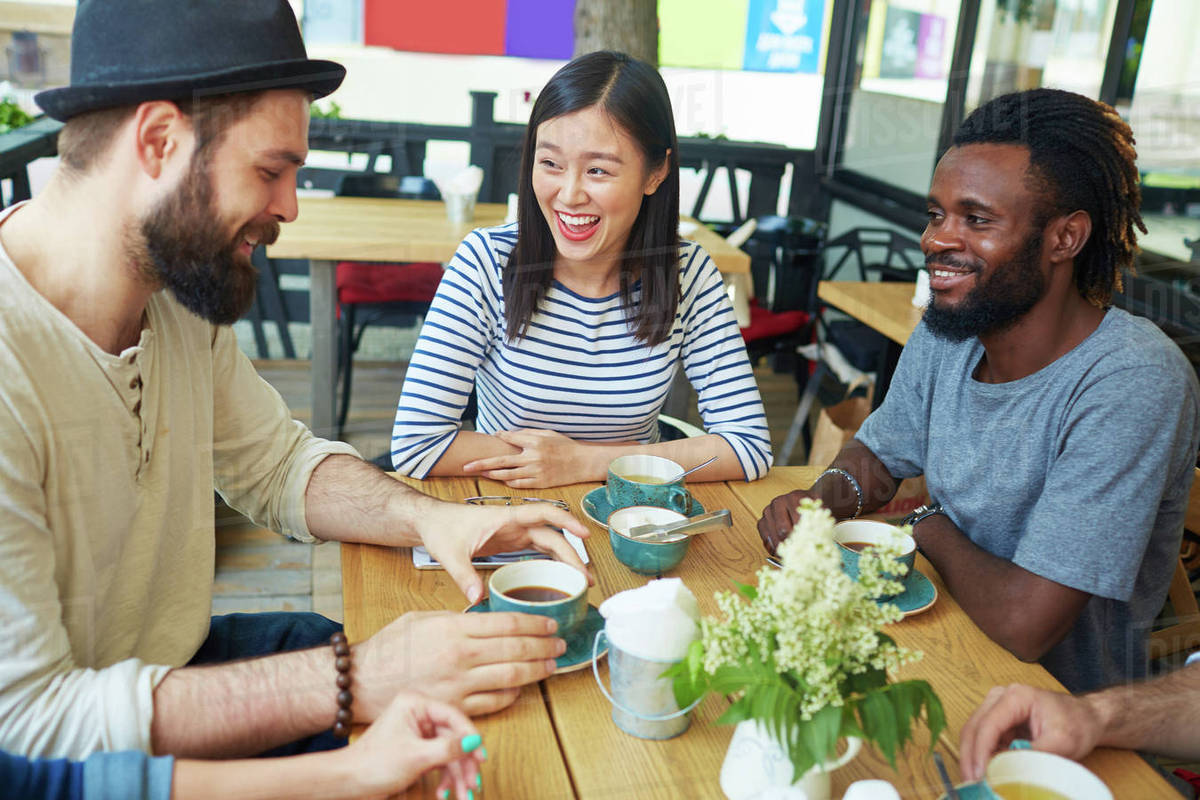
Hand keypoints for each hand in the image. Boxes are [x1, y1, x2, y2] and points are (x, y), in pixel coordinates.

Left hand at [348, 690, 483, 798]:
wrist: (346, 783)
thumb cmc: (373, 764)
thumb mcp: (416, 757)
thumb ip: (448, 748)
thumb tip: (475, 742)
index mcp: (415, 704)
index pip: (454, 716)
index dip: (471, 737)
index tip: (482, 758)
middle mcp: (418, 714)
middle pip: (453, 737)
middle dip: (464, 764)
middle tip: (474, 784)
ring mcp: (417, 732)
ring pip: (448, 752)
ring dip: (456, 776)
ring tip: (463, 796)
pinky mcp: (416, 748)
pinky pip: (438, 760)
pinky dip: (443, 777)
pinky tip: (443, 793)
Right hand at [353, 610, 564, 718]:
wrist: (360, 682)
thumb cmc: (388, 648)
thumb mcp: (422, 618)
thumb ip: (456, 618)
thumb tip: (484, 617)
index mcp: (453, 629)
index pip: (506, 623)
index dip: (534, 624)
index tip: (549, 623)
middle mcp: (460, 657)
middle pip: (516, 650)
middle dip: (544, 646)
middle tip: (559, 643)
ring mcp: (459, 686)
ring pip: (511, 677)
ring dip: (537, 671)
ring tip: (551, 664)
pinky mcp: (455, 708)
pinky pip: (494, 702)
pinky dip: (513, 694)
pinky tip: (522, 686)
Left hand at [418, 499, 591, 603]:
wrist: (431, 522)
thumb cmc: (441, 528)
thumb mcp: (449, 554)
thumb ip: (464, 575)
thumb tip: (477, 598)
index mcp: (505, 518)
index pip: (543, 513)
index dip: (566, 521)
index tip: (584, 534)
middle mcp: (514, 523)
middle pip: (552, 535)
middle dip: (571, 555)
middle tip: (584, 578)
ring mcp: (514, 533)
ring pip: (548, 543)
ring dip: (565, 560)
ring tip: (579, 582)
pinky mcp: (511, 542)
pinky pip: (538, 550)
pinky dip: (551, 562)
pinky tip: (560, 577)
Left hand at [463, 429, 595, 487]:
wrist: (582, 463)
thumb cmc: (565, 446)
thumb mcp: (547, 433)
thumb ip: (527, 434)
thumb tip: (507, 434)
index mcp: (535, 442)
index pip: (510, 439)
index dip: (500, 437)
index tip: (492, 435)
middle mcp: (533, 457)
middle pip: (501, 461)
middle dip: (482, 463)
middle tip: (466, 466)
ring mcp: (536, 471)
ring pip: (507, 475)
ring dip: (492, 475)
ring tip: (480, 473)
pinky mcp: (540, 483)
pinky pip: (519, 484)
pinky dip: (509, 482)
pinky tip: (502, 480)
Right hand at [756, 489, 815, 554]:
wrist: (804, 503)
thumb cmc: (813, 510)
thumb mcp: (821, 512)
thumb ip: (821, 521)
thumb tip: (821, 539)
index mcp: (794, 497)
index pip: (797, 521)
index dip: (804, 537)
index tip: (810, 546)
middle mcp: (778, 502)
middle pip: (782, 530)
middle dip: (792, 544)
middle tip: (801, 552)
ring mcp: (768, 511)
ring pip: (773, 536)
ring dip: (783, 548)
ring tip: (793, 554)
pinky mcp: (762, 521)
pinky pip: (764, 538)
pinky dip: (773, 547)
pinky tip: (783, 550)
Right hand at [959, 684, 1103, 779]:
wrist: (1086, 717)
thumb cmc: (1077, 723)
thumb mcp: (1062, 741)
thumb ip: (1035, 753)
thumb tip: (1009, 767)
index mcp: (1016, 696)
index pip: (989, 724)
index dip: (981, 751)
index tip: (979, 774)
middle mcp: (1000, 697)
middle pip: (974, 727)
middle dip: (970, 756)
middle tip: (972, 781)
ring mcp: (997, 707)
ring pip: (973, 732)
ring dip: (972, 757)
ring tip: (976, 779)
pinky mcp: (999, 720)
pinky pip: (983, 738)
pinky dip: (981, 756)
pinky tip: (986, 771)